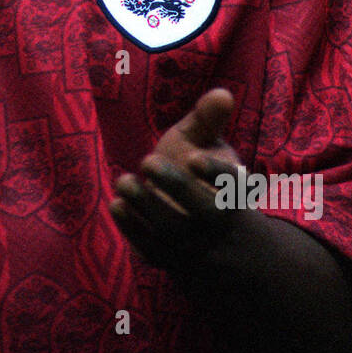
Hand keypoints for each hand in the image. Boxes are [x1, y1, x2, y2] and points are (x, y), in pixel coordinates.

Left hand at [110, 88, 241, 270]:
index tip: (194, 158)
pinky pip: (153, 250)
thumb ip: (208, 119)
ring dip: (147, 206)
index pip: (234, 184)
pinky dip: (133, 229)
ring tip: (123, 180)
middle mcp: (219, 221)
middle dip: (176, 185)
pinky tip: (117, 204)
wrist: (199, 225)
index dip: (216, 172)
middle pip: (205, 212)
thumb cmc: (199, 171)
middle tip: (147, 160)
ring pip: (176, 232)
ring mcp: (196, 245)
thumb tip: (222, 93)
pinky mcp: (170, 259)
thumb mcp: (205, 142)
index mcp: (235, 190)